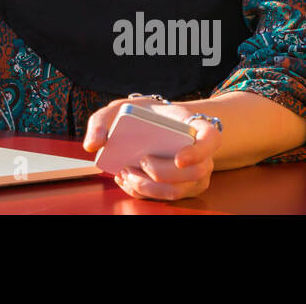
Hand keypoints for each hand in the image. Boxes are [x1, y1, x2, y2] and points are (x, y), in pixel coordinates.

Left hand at [83, 98, 220, 201]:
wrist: (151, 125)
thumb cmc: (141, 116)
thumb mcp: (119, 108)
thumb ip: (101, 121)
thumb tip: (93, 145)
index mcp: (195, 126)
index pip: (211, 138)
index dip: (199, 151)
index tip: (178, 158)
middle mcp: (201, 152)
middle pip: (196, 171)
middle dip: (163, 173)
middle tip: (140, 162)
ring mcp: (195, 173)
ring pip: (181, 190)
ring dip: (151, 187)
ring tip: (126, 173)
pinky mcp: (183, 187)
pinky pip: (169, 198)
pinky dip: (145, 193)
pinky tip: (127, 181)